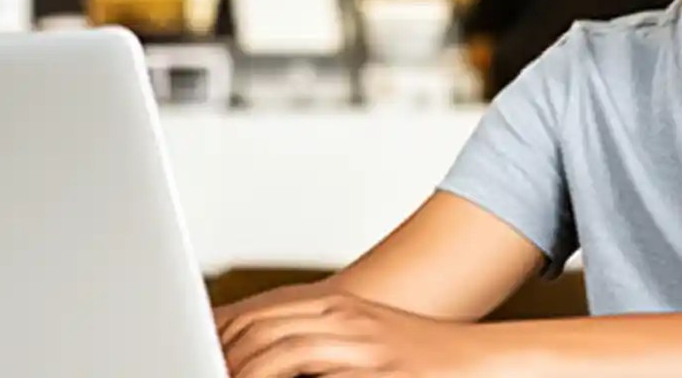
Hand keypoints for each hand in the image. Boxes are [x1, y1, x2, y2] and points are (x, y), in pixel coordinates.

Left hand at [216, 289, 513, 376]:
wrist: (488, 362)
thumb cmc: (424, 363)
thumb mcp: (365, 347)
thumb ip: (320, 354)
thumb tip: (266, 362)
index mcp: (337, 310)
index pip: (260, 317)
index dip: (220, 337)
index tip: (193, 353)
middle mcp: (344, 319)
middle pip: (262, 330)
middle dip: (223, 356)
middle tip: (195, 369)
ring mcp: (362, 343)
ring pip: (282, 350)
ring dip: (245, 370)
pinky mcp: (381, 369)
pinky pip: (320, 373)